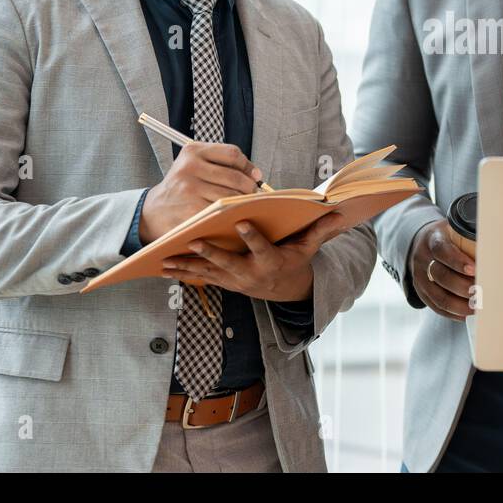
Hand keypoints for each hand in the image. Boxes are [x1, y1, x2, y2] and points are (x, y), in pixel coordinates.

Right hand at [140, 141, 263, 242]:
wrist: (155, 210)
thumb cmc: (182, 187)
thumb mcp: (195, 165)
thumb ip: (221, 163)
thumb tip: (256, 174)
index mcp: (193, 151)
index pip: (232, 154)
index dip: (248, 166)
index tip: (255, 176)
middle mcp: (189, 167)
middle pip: (234, 176)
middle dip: (250, 187)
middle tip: (254, 194)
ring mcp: (189, 189)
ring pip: (230, 195)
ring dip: (243, 202)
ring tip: (246, 204)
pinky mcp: (191, 209)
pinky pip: (221, 210)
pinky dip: (232, 213)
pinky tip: (234, 214)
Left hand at [161, 213, 351, 300]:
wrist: (283, 290)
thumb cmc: (294, 261)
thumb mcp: (309, 248)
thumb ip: (320, 230)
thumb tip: (339, 212)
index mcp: (271, 262)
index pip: (261, 248)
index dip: (252, 237)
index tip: (241, 222)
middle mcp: (250, 274)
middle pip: (228, 262)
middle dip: (210, 253)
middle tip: (193, 240)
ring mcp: (234, 281)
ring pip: (208, 272)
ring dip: (186, 265)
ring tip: (165, 258)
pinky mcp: (223, 283)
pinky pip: (200, 277)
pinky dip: (182, 272)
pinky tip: (163, 266)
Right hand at [409, 219, 475, 320]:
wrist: (422, 243)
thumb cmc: (448, 237)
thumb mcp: (455, 229)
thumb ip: (470, 237)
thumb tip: (498, 249)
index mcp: (432, 239)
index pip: (442, 250)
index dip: (458, 261)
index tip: (475, 269)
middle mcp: (423, 258)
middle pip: (441, 276)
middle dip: (463, 287)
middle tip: (481, 292)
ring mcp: (419, 277)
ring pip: (438, 296)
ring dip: (459, 305)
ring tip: (477, 307)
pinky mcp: (421, 291)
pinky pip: (435, 306)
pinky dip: (452, 313)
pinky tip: (466, 314)